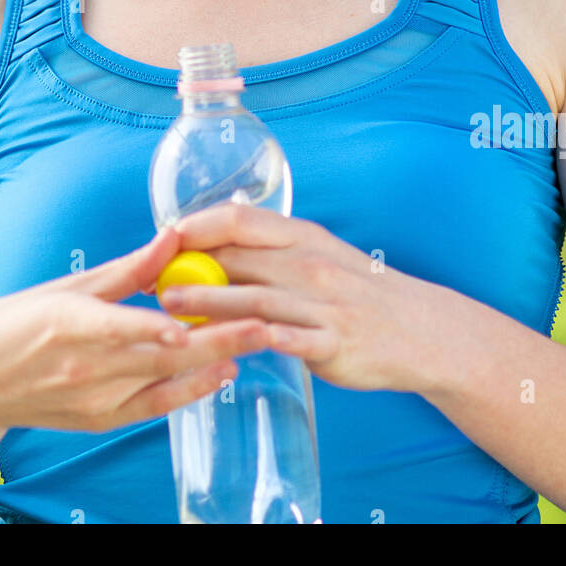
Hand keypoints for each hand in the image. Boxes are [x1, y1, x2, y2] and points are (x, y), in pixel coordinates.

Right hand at [0, 226, 271, 435]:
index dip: (152, 328)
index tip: (190, 324)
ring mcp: (92, 400)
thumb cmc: (15, 324)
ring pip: (163, 381)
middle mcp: (81, 368)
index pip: (114, 327)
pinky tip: (223, 372)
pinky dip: (190, 390)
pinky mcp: (100, 420)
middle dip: (215, 340)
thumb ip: (126, 268)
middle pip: (157, 356)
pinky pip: (154, 406)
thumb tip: (174, 236)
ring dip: (213, 362)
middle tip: (260, 323)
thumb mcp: (66, 287)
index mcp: (65, 325)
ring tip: (257, 340)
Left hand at [151, 204, 425, 392]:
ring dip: (207, 300)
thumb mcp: (318, 257)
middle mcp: (309, 263)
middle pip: (238, 256)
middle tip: (144, 276)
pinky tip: (222, 346)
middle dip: (187, 264)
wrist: (420, 329)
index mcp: (303, 237)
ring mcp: (320, 303)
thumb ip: (273, 254)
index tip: (161, 238)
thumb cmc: (358, 293)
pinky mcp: (330, 341)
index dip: (196, 225)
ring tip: (168, 304)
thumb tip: (214, 251)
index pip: (239, 219)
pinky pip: (285, 339)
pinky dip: (251, 339)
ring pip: (253, 297)